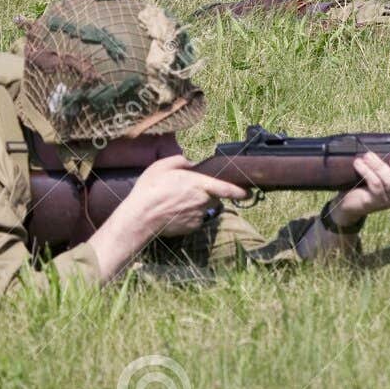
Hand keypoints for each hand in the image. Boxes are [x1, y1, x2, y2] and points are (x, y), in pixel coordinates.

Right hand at [122, 154, 248, 238]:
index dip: (241, 191)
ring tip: (174, 201)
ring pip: (203, 208)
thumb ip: (181, 161)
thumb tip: (190, 164)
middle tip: (185, 191)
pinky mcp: (191, 227)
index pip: (227, 188)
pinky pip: (195, 219)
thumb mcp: (162, 165)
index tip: (250, 193)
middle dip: (206, 193)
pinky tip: (172, 212)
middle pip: (213, 196)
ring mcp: (198, 216)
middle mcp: (203, 201)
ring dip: (195, 204)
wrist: (139, 217)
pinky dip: (188, 215)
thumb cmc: (150, 189)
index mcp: (199, 184)